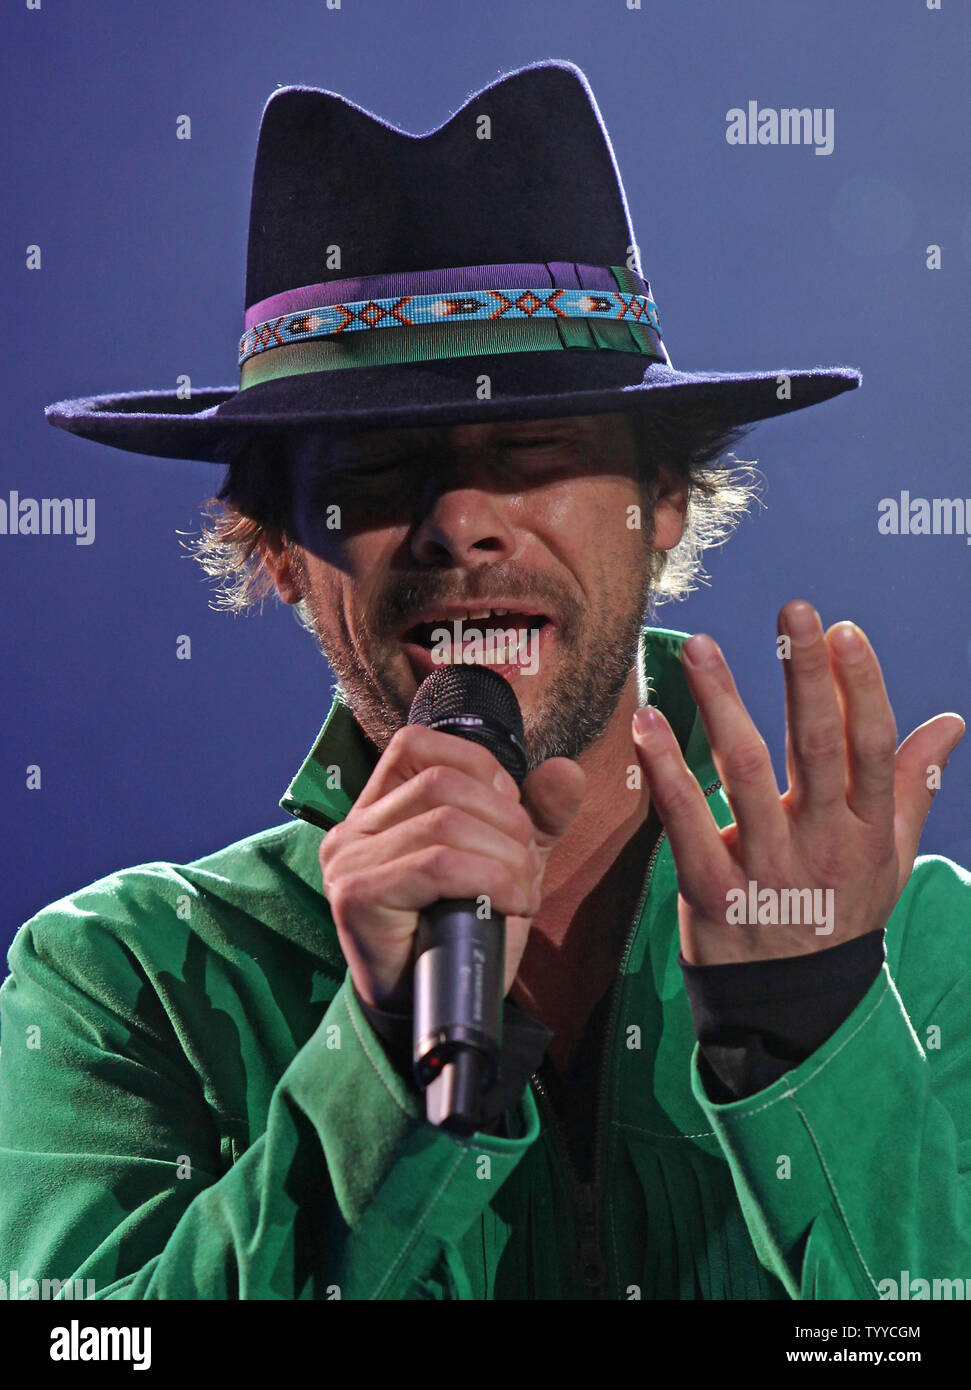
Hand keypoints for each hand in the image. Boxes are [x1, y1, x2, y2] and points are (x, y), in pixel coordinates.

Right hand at [319, 723, 584, 1007]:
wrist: (431, 1009)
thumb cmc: (461, 931)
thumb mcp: (506, 860)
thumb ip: (537, 814)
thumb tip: (568, 769)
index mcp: (378, 805)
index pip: (420, 745)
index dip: (481, 771)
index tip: (511, 820)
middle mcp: (353, 826)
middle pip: (442, 784)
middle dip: (505, 822)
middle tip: (526, 868)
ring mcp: (349, 859)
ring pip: (445, 823)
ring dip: (504, 857)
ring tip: (522, 891)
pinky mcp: (357, 895)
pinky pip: (437, 865)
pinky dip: (489, 880)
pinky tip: (511, 904)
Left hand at [631, 601, 964, 964]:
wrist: (793, 1005)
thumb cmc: (840, 913)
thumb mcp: (890, 858)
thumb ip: (912, 786)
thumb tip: (951, 723)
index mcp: (868, 830)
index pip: (871, 746)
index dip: (860, 686)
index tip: (843, 630)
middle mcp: (824, 845)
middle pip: (816, 747)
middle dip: (805, 674)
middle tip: (792, 610)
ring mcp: (768, 870)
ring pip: (745, 773)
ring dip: (723, 704)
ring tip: (701, 647)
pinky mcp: (714, 893)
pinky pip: (686, 825)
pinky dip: (665, 773)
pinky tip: (647, 723)